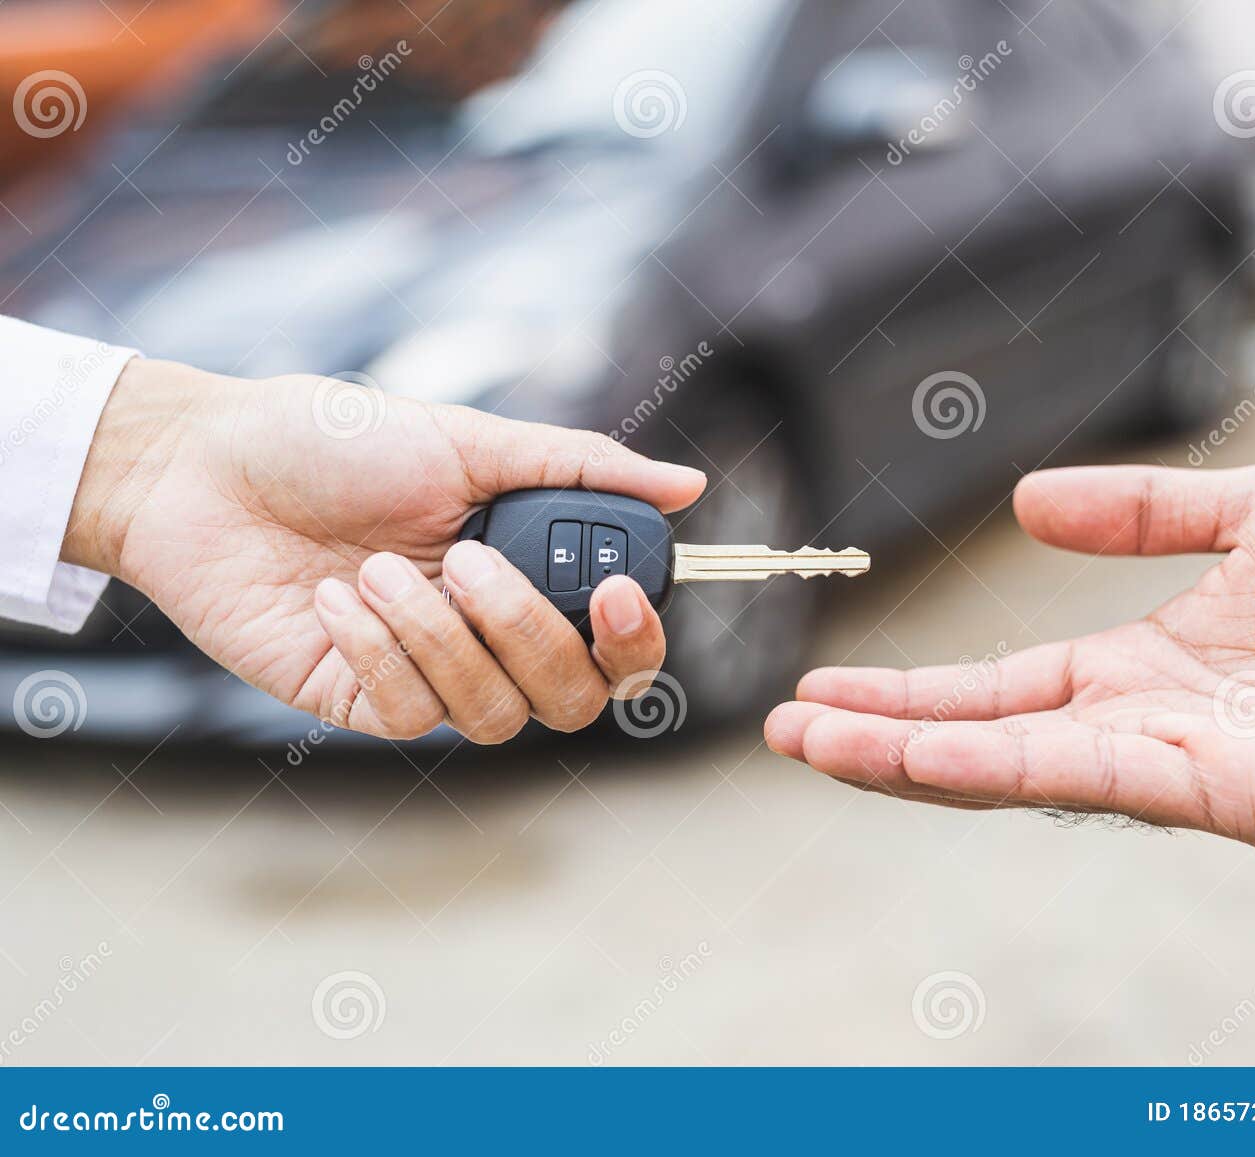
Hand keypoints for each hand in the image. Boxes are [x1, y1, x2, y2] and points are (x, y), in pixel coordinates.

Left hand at [65, 358, 705, 740]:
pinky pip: (408, 714)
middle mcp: (489, 633)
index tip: (609, 591)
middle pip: (570, 699)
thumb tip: (688, 486)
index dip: (633, 637)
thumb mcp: (467, 439)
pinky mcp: (359, 702)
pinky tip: (337, 596)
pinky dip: (379, 652)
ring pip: (493, 714)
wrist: (202, 468)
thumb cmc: (334, 441)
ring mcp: (427, 674)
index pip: (616, 643)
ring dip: (438, 637)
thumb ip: (580, 469)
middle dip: (528, 636)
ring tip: (377, 567)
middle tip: (466, 562)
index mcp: (528, 571)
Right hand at [767, 462, 1254, 849]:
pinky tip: (931, 756)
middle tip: (787, 730)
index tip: (825, 687)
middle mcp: (1144, 727)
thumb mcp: (1248, 510)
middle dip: (882, 738)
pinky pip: (1098, 779)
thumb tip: (1031, 501)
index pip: (997, 692)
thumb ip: (1141, 511)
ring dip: (915, 761)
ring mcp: (1182, 769)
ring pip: (1023, 770)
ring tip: (822, 746)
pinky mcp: (1230, 797)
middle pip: (986, 739)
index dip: (909, 694)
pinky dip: (1005, 769)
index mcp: (1140, 668)